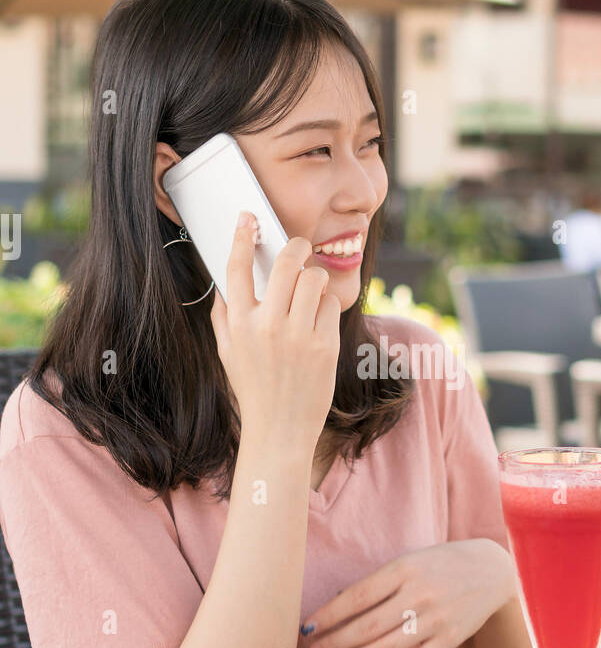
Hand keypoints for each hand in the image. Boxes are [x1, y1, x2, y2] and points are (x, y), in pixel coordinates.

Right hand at [210, 215, 339, 451]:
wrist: (279, 429)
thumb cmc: (253, 388)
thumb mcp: (227, 353)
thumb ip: (223, 317)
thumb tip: (224, 284)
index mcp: (239, 324)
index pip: (237, 269)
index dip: (242, 237)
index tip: (248, 218)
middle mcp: (267, 326)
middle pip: (287, 263)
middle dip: (296, 247)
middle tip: (299, 248)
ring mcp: (298, 336)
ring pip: (314, 279)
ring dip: (314, 278)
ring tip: (310, 291)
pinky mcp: (324, 346)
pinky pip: (331, 305)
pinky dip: (326, 307)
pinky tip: (318, 322)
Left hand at [301, 539, 515, 647]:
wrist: (494, 570)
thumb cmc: (441, 564)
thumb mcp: (410, 561)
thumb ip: (380, 582)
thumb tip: (336, 606)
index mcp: (404, 568)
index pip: (357, 597)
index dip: (329, 615)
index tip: (306, 628)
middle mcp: (419, 593)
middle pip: (367, 626)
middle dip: (334, 643)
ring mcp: (436, 619)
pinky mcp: (449, 639)